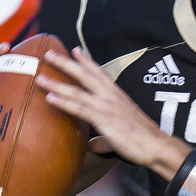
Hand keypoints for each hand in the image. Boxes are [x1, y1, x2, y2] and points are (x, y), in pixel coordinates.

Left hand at [36, 47, 189, 178]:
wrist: (156, 146)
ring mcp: (106, 106)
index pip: (99, 73)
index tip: (74, 50)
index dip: (86, 61)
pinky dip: (63, 102)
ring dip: (56, 83)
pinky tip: (50, 98)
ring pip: (76, 91)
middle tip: (48, 53)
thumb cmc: (143, 140)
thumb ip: (103, 138)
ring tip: (39, 77)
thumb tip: (93, 144)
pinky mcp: (103, 119)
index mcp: (117, 95)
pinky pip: (79, 108)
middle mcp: (110, 96)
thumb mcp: (120, 134)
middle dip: (65, 63)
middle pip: (84, 74)